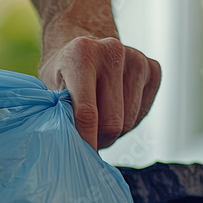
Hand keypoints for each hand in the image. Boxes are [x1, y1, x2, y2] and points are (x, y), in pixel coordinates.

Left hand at [38, 34, 160, 150]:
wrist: (85, 45)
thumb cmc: (63, 73)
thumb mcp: (49, 88)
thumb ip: (57, 112)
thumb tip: (66, 144)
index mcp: (82, 53)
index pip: (87, 113)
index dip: (85, 141)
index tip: (82, 157)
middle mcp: (112, 51)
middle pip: (112, 122)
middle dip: (99, 138)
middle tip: (87, 137)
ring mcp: (137, 59)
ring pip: (129, 122)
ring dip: (114, 131)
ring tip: (98, 119)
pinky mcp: (153, 69)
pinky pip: (143, 114)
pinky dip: (128, 120)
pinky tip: (115, 107)